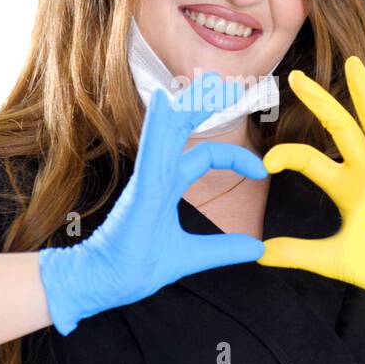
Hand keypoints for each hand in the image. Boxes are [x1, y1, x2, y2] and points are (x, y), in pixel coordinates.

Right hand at [39, 70, 266, 334]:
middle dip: (204, 103)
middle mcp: (157, 175)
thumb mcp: (190, 256)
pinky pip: (151, 153)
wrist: (102, 283)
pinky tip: (164, 101)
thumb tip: (257, 248)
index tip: (263, 171)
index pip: (205, 155)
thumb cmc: (134, 266)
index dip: (236, 157)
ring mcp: (147, 180)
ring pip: (167, 131)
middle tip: (228, 81)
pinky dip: (157, 126)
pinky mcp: (140, 191)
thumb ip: (222, 250)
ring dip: (187, 103)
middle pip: (182, 129)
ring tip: (205, 80)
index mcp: (167, 185)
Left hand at [258, 56, 364, 329]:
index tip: (266, 162)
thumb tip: (258, 255)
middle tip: (296, 77)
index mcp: (344, 187)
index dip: (287, 155)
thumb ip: (298, 253)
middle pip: (339, 127)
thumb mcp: (334, 260)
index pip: (309, 158)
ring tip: (352, 64)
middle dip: (318, 101)